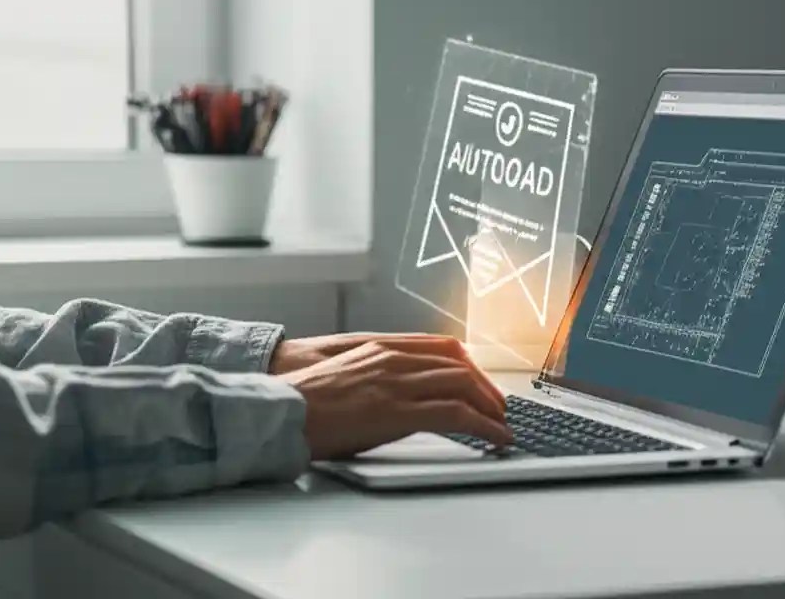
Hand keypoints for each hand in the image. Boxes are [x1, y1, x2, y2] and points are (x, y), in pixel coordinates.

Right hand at [279, 335, 511, 459]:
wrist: (282, 410)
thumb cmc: (305, 399)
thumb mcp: (346, 373)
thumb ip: (375, 374)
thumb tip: (396, 391)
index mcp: (381, 347)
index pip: (443, 346)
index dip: (470, 365)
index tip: (481, 383)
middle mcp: (394, 358)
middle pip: (460, 364)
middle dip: (487, 387)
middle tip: (498, 408)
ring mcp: (397, 383)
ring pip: (463, 385)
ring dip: (490, 406)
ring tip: (502, 425)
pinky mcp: (398, 411)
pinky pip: (455, 413)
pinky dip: (484, 424)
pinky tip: (495, 437)